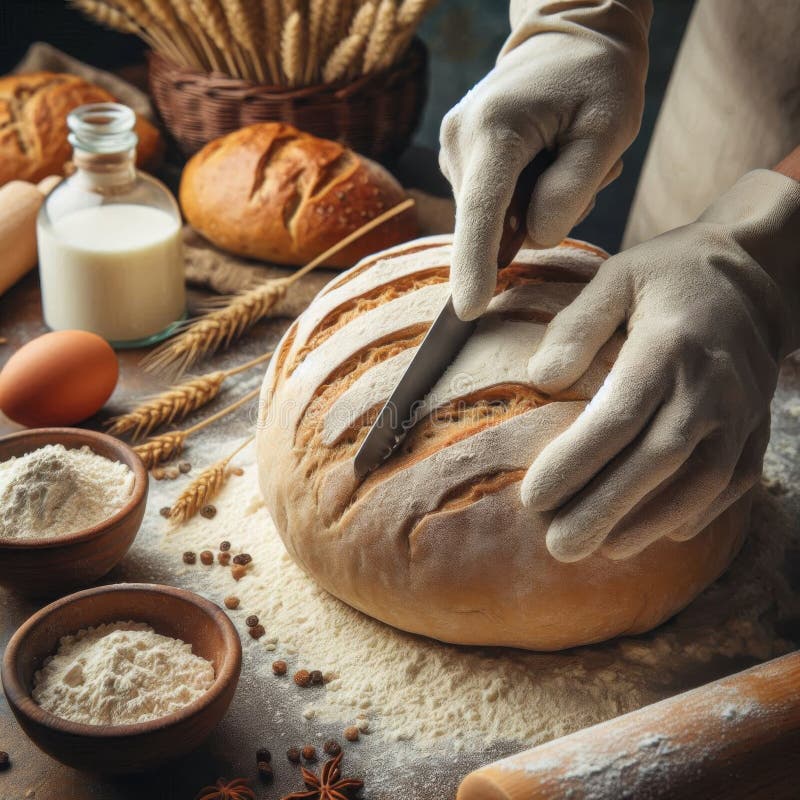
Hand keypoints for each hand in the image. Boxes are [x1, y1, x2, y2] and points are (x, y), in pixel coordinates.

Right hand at [439, 0, 650, 319]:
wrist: (570, 37)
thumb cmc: (598, 77)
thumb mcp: (609, 128)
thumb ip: (572, 190)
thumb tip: (534, 240)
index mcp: (496, 129)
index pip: (482, 211)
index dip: (474, 264)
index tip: (468, 310)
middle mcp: (461, 140)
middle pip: (492, 221)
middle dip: (535, 218)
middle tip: (579, 168)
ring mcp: (454, 150)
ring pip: (493, 217)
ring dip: (533, 206)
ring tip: (563, 157)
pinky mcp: (459, 159)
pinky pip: (492, 205)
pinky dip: (522, 197)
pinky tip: (544, 162)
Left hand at [522, 170, 799, 562]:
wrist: (754, 280)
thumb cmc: (668, 279)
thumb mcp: (615, 278)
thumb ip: (577, 326)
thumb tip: (540, 378)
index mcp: (669, 346)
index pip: (617, 417)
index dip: (574, 463)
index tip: (533, 499)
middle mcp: (711, 387)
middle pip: (655, 462)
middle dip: (603, 511)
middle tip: (558, 547)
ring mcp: (741, 414)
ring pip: (696, 484)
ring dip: (646, 524)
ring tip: (598, 550)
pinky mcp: (756, 431)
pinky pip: (730, 486)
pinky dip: (693, 515)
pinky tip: (654, 534)